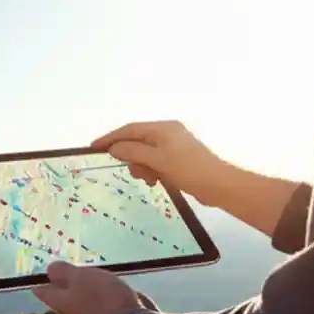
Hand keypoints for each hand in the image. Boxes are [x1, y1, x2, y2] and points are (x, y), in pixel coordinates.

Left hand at [32, 262, 146, 313]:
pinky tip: (113, 300)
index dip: (41, 283)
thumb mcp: (81, 277)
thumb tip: (50, 269)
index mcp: (59, 303)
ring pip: (80, 310)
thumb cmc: (102, 298)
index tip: (41, 279)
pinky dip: (101, 307)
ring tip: (96, 286)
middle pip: (61, 302)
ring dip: (85, 299)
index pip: (42, 292)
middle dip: (65, 291)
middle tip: (72, 278)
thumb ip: (64, 272)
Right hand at [91, 120, 234, 207]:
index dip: (111, 138)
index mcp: (163, 128)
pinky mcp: (179, 159)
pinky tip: (156, 181)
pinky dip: (152, 170)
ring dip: (142, 166)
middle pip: (138, 141)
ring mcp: (174, 145)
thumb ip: (133, 152)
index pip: (130, 129)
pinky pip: (156, 161)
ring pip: (146, 154)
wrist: (218, 185)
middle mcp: (168, 133)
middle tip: (133, 172)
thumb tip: (114, 147)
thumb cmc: (187, 169)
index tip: (94, 147)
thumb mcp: (157, 160)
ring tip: (149, 179)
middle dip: (131, 157)